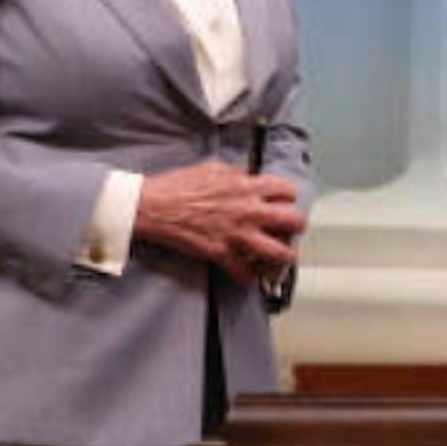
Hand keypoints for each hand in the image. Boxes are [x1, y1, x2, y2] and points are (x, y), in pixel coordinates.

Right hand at [135, 161, 306, 285]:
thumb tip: (250, 177)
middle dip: (296, 227)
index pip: (287, 190)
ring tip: (279, 257)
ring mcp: (235, 234)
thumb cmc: (177, 185)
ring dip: (282, 257)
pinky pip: (245, 273)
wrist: (150, 206)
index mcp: (246, 186)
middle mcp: (247, 210)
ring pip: (279, 252)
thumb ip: (238, 173)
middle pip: (294, 221)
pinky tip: (248, 275)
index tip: (283, 203)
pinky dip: (249, 277)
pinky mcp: (220, 252)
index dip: (288, 198)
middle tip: (288, 230)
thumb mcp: (213, 168)